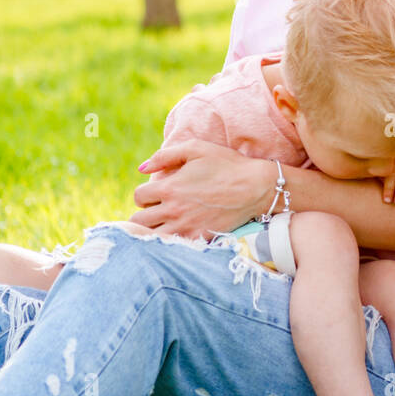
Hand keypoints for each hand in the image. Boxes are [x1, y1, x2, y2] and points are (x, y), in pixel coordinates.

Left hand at [133, 139, 274, 238]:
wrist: (256, 187)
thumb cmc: (227, 164)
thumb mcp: (196, 149)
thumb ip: (165, 155)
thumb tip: (142, 169)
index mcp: (169, 188)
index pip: (139, 197)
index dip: (146, 194)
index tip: (158, 193)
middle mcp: (173, 210)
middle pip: (139, 220)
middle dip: (146, 212)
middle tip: (160, 208)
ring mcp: (185, 227)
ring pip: (151, 237)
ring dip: (154, 229)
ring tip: (165, 222)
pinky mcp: (198, 238)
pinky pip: (172, 246)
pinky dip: (171, 241)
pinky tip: (179, 232)